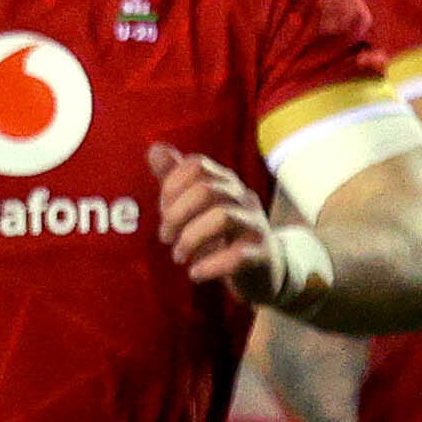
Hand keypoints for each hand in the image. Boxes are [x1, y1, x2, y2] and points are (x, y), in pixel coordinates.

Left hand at [146, 144, 290, 303]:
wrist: (266, 270)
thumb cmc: (224, 235)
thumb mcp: (197, 205)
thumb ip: (176, 179)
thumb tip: (155, 148)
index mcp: (226, 183)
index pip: (196, 166)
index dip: (172, 187)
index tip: (164, 211)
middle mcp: (243, 199)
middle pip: (206, 190)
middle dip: (176, 215)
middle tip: (166, 237)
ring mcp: (255, 226)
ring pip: (222, 218)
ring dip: (190, 239)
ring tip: (179, 256)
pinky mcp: (261, 256)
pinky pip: (236, 256)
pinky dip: (209, 265)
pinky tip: (195, 273)